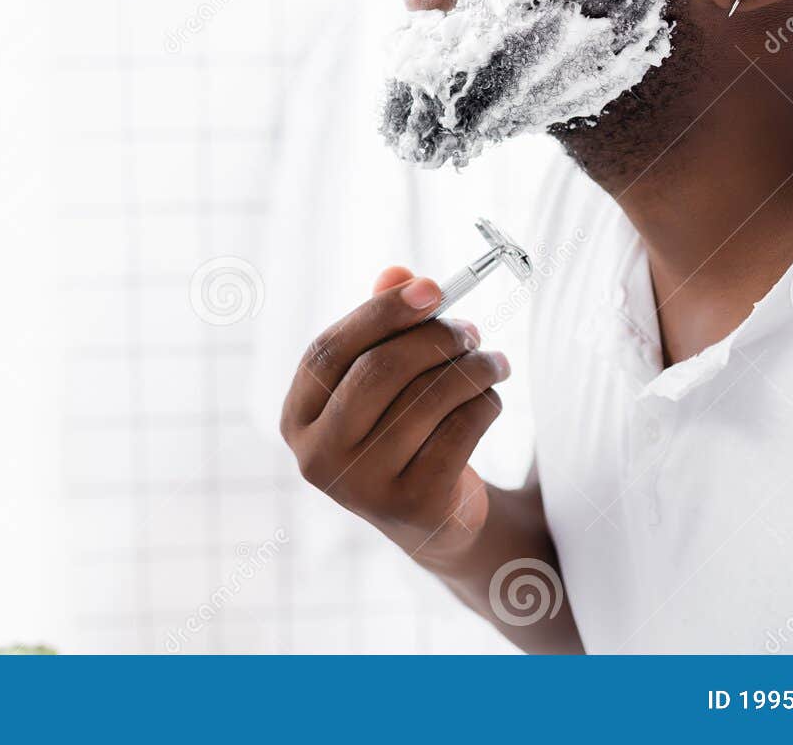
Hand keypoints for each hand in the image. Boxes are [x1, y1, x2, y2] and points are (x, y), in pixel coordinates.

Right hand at [280, 266, 509, 561]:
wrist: (430, 518)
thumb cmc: (401, 430)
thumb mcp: (384, 380)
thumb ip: (384, 326)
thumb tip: (398, 273)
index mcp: (298, 418)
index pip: (329, 350)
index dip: (381, 312)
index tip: (432, 287)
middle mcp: (318, 457)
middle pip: (378, 371)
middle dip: (435, 338)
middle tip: (471, 331)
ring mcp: (363, 488)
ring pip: (428, 399)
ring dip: (473, 369)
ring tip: (494, 362)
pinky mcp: (414, 506)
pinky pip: (460, 431)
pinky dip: (485, 404)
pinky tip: (490, 399)